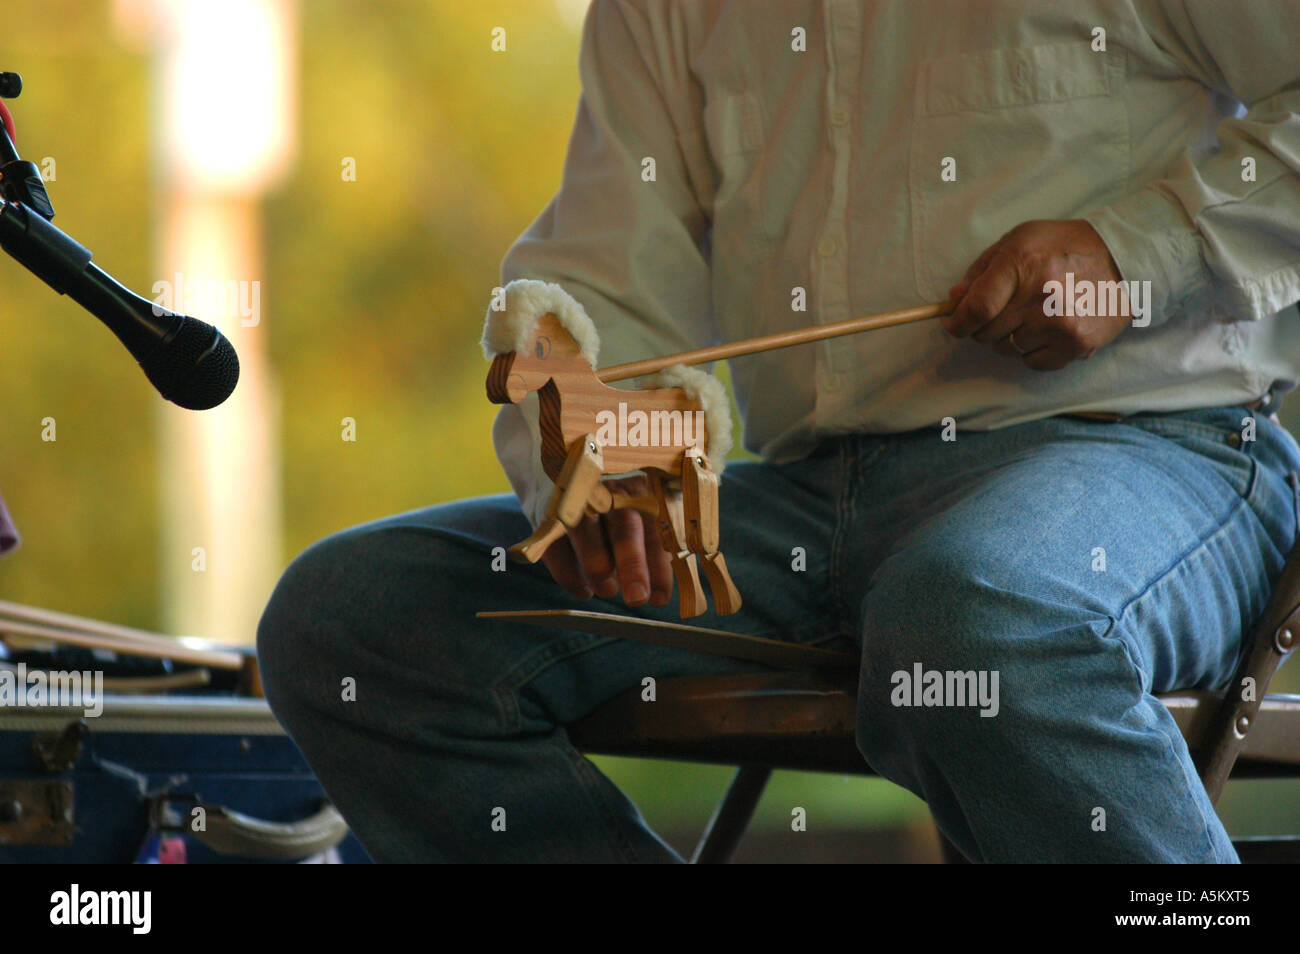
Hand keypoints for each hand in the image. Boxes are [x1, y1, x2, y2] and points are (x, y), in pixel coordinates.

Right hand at [540, 474, 672, 607]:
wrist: (556, 481)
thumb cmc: (608, 514)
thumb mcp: (634, 524)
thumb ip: (648, 549)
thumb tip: (660, 587)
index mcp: (638, 493)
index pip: (653, 530)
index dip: (658, 567)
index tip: (659, 599)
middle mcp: (608, 491)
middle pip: (624, 524)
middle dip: (632, 564)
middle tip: (637, 597)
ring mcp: (575, 501)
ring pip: (587, 531)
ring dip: (599, 568)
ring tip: (608, 590)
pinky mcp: (548, 516)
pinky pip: (557, 548)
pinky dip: (570, 575)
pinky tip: (584, 590)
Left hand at [944, 219, 1130, 370]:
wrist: (1128, 259)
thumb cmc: (1066, 246)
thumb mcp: (1021, 239)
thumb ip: (983, 269)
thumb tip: (955, 299)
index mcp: (1022, 264)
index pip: (976, 309)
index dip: (958, 322)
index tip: (955, 325)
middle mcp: (1041, 296)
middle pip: (986, 333)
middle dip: (984, 325)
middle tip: (1002, 311)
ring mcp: (1060, 324)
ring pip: (1007, 349)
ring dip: (1010, 337)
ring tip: (1032, 315)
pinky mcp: (1077, 344)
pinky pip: (1032, 362)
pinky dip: (1032, 350)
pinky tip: (1048, 328)